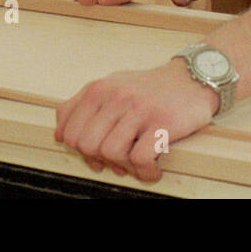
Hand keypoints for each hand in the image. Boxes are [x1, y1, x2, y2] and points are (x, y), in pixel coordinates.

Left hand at [55, 60, 218, 181]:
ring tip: (137, 163)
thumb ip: (81, 106)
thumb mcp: (110, 87)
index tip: (96, 156)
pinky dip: (145, 172)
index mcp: (98, 89)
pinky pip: (140, 159)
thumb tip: (59, 135)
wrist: (191, 79)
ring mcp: (138, 108)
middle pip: (86, 144)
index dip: (79, 151)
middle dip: (99, 160)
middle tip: (118, 161)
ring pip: (110, 152)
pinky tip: (153, 168)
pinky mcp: (162, 122)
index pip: (68, 131)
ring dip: (124, 166)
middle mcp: (115, 96)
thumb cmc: (148, 89)